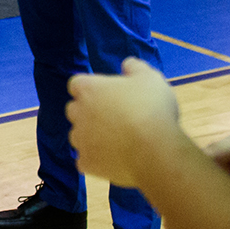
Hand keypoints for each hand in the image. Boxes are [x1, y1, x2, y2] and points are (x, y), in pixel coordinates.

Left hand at [67, 57, 194, 188]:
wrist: (155, 150)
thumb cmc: (152, 108)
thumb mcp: (150, 77)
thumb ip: (135, 67)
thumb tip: (126, 64)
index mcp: (89, 89)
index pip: (77, 84)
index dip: (91, 89)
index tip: (107, 94)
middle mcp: (78, 113)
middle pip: (74, 110)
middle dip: (88, 112)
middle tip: (113, 117)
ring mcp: (80, 140)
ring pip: (78, 136)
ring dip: (91, 136)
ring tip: (116, 140)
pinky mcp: (86, 163)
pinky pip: (85, 160)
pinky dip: (95, 160)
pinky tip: (113, 159)